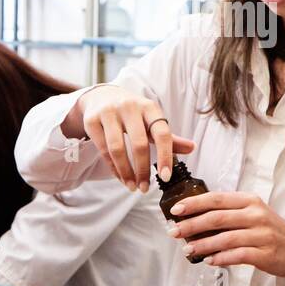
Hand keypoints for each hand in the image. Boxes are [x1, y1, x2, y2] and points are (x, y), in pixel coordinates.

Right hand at [64, 84, 194, 192]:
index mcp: (149, 107)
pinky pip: (103, 149)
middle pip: (139, 144)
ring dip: (126, 172)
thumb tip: (192, 148)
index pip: (162, 133)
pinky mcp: (92, 120)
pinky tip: (120, 177)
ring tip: (132, 187)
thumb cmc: (132, 113)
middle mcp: (130, 107)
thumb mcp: (151, 120)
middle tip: (145, 189)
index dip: (166, 156)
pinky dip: (113, 167)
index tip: (166, 177)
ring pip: (118, 149)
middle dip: (142, 170)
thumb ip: (169, 137)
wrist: (100, 96)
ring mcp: (109, 112)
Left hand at [167, 191, 284, 278]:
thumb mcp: (253, 213)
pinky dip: (221, 258)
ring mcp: (262, 235)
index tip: (176, 210)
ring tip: (187, 249)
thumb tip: (194, 218)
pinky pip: (237, 255)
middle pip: (218, 218)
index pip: (217, 199)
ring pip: (225, 238)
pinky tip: (209, 260)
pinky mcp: (265, 254)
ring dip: (203, 245)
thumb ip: (229, 213)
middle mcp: (256, 215)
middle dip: (192, 225)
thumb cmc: (269, 231)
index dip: (194, 204)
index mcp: (250, 201)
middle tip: (175, 232)